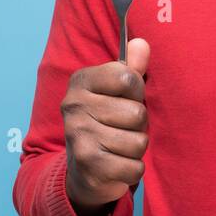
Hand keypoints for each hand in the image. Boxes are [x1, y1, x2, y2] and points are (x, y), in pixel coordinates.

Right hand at [62, 38, 150, 215]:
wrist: (83, 172)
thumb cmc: (108, 124)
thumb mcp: (118, 93)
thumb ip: (132, 69)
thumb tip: (142, 43)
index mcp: (81, 81)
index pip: (128, 77)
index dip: (137, 92)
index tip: (125, 100)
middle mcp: (73, 105)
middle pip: (137, 113)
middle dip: (138, 125)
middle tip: (121, 129)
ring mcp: (79, 136)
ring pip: (139, 141)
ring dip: (135, 149)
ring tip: (118, 148)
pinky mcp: (88, 165)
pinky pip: (135, 167)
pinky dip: (132, 170)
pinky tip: (116, 166)